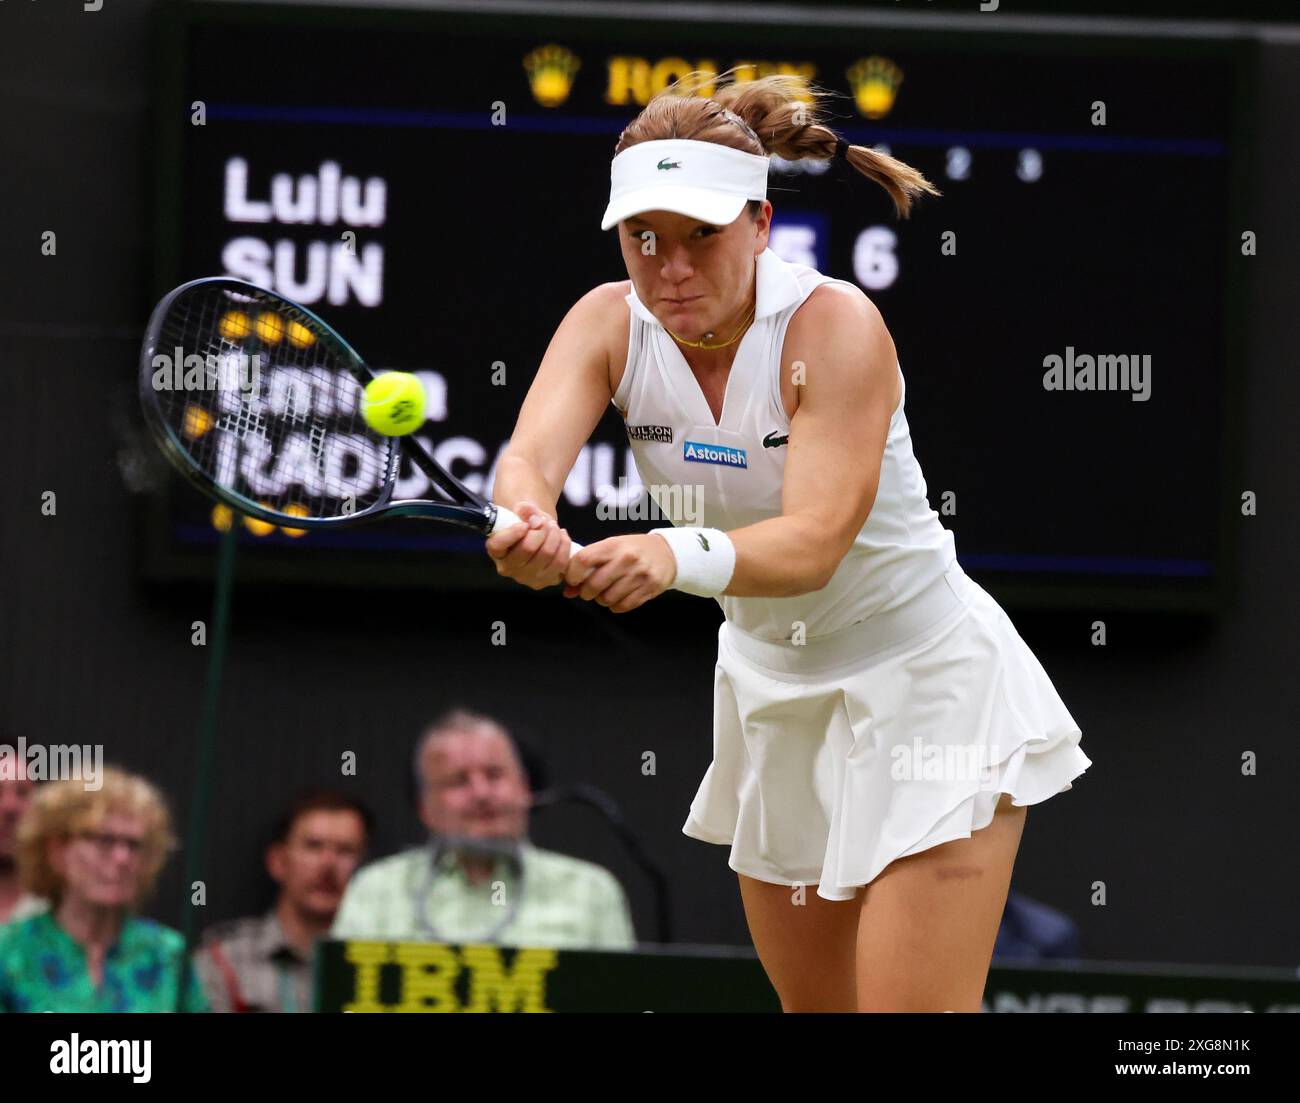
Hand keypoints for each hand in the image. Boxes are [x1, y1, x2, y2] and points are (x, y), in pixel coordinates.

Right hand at [484, 500, 574, 589]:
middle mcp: (509, 568)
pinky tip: (561, 536)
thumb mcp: (523, 513)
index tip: (524, 524)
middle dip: (540, 529)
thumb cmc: (526, 524)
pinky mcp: (547, 580)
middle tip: (544, 521)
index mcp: (496, 551)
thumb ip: (524, 509)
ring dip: (554, 535)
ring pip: (547, 554)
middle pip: (528, 548)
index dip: (512, 533)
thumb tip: (528, 510)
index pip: (498, 545)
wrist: (538, 536)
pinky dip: (564, 545)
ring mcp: (528, 578)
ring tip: (553, 526)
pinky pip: (561, 563)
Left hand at [562, 533, 676, 612]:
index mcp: (613, 545)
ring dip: (602, 600)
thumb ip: (589, 565)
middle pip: (594, 584)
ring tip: (606, 592)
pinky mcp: (649, 589)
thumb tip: (568, 591)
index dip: (573, 574)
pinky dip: (615, 606)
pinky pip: (623, 606)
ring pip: (607, 599)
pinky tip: (618, 597)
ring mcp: (639, 575)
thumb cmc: (633, 550)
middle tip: (589, 590)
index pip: (583, 560)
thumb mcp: (611, 549)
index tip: (573, 580)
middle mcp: (626, 559)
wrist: (666, 553)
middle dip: (586, 592)